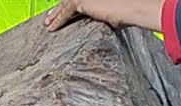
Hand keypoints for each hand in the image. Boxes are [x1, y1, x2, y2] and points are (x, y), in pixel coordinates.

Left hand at [44, 0, 164, 31]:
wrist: (132, 8)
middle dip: (59, 9)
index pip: (79, 1)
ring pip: (65, 5)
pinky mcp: (80, 1)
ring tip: (48, 23)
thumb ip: (105, 15)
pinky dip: (57, 21)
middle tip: (51, 17)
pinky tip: (51, 28)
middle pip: (70, 0)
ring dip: (55, 14)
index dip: (70, 6)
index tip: (64, 12)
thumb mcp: (114, 14)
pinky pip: (65, 13)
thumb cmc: (129, 12)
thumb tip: (106, 23)